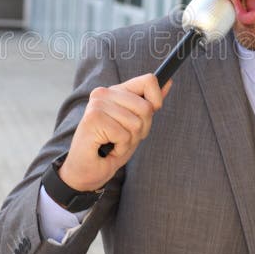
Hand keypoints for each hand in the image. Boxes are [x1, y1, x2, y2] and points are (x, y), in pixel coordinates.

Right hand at [58, 73, 172, 191]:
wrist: (86, 172)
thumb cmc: (110, 148)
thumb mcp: (136, 124)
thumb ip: (149, 103)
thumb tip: (168, 82)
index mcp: (115, 91)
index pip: (148, 81)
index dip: (156, 101)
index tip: (147, 115)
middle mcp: (103, 93)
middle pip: (146, 107)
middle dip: (141, 129)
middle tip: (123, 138)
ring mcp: (97, 105)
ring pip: (136, 123)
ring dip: (129, 141)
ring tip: (114, 144)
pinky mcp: (93, 119)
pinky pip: (124, 135)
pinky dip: (120, 148)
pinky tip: (108, 149)